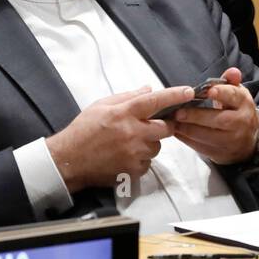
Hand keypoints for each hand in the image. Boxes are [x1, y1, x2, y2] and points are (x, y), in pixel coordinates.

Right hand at [45, 85, 192, 191]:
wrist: (69, 160)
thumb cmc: (83, 130)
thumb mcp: (101, 105)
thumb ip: (127, 97)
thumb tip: (148, 89)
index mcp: (124, 113)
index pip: (155, 101)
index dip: (174, 95)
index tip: (189, 92)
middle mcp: (133, 132)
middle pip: (165, 128)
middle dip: (163, 126)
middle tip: (150, 126)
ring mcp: (134, 153)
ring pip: (156, 146)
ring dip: (149, 143)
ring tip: (129, 143)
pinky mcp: (133, 170)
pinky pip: (148, 162)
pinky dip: (141, 159)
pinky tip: (124, 155)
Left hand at [166, 67, 258, 165]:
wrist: (247, 141)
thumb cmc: (236, 111)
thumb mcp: (236, 94)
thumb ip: (230, 82)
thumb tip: (232, 71)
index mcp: (243, 103)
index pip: (233, 97)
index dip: (221, 93)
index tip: (207, 90)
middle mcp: (240, 122)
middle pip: (219, 119)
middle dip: (197, 116)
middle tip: (178, 112)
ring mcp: (232, 140)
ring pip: (209, 136)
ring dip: (188, 130)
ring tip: (173, 122)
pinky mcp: (221, 153)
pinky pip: (203, 148)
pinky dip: (188, 140)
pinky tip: (176, 132)